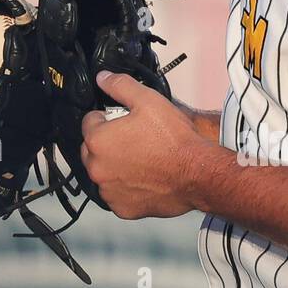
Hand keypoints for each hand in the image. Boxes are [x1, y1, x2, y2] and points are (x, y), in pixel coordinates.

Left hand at [79, 71, 206, 218]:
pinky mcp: (123, 209)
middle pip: (93, 149)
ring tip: (142, 159)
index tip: (123, 120)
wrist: (198, 173)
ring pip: (104, 173)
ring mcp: (109, 191)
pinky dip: (126, 188)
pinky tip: (144, 178)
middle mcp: (97, 169)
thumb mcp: (147, 100)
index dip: (107, 118)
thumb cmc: (174, 139)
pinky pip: (117, 195)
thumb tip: (103, 78)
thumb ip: (120, 86)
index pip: (89, 122)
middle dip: (107, 143)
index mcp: (98, 141)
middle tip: (134, 139)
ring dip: (115, 166)